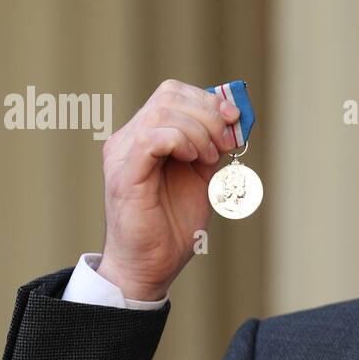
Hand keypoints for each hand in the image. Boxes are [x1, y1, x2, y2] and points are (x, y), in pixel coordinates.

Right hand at [96, 79, 241, 299]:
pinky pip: (152, 138)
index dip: (208, 100)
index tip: (235, 119)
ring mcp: (123, 155)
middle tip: (227, 143)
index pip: (173, 93)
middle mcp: (129, 139)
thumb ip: (212, 148)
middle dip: (209, 114)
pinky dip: (181, 141)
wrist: (153, 265)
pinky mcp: (124, 174)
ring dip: (199, 131)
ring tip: (209, 159)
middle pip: (169, 96)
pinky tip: (193, 160)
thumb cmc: (173, 226)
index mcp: (146, 136)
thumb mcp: (202, 177)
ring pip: (162, 113)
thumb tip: (232, 120)